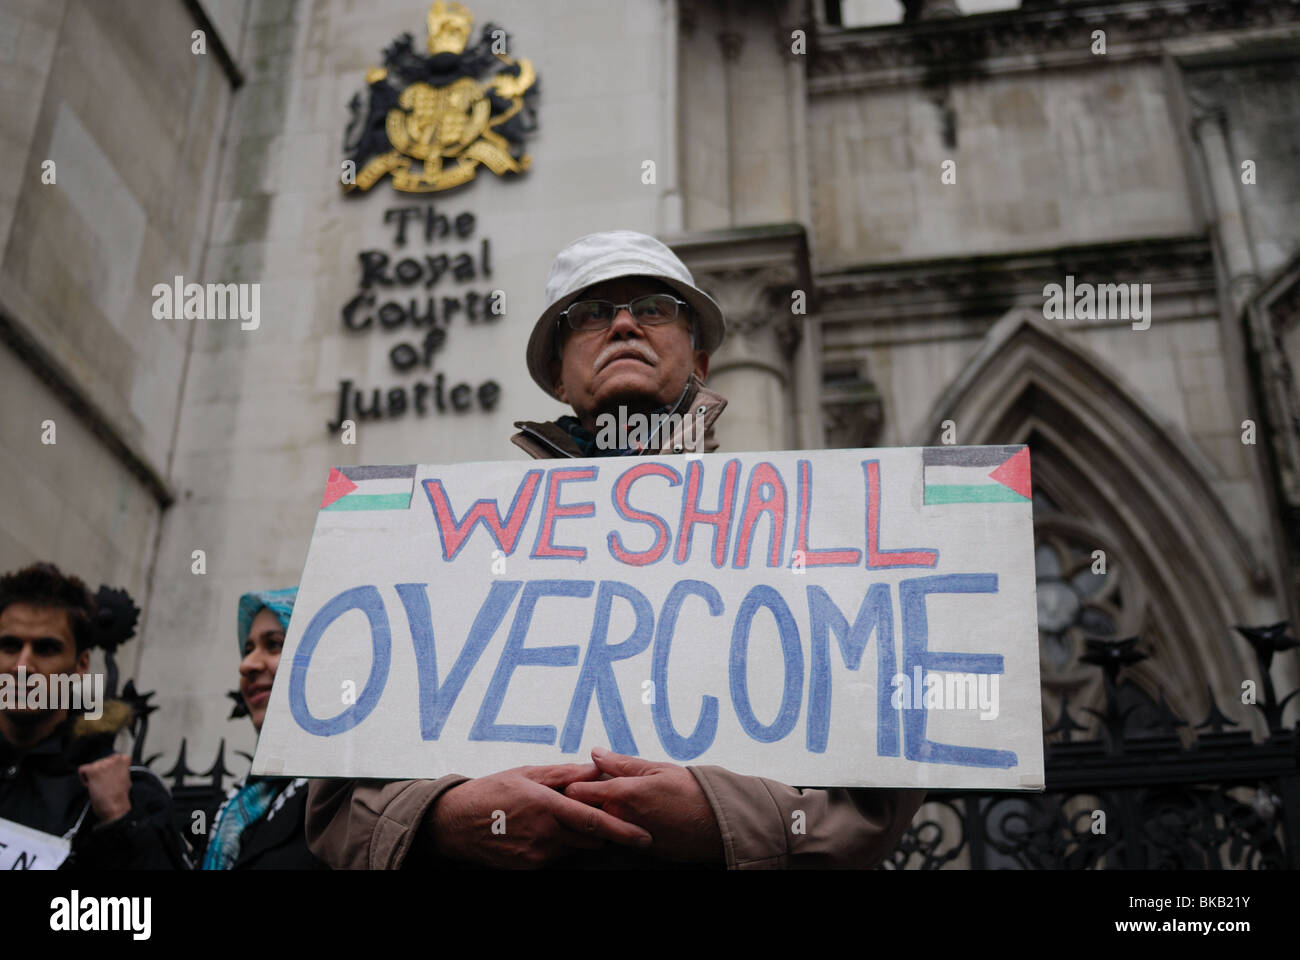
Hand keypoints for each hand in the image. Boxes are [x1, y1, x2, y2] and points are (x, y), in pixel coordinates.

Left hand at [77, 754, 131, 823]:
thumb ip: (120, 768)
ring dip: (92, 776)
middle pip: (101, 761)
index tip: (110, 777)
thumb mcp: (126, 777)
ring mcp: (103, 764)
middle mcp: (114, 758)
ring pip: (92, 766)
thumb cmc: (120, 796)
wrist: (115, 806)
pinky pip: (82, 770)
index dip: (109, 769)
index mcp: (124, 759)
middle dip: (100, 772)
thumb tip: (112, 767)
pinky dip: (84, 779)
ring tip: (99, 786)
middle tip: (104, 783)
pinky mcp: (92, 770)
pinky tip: (91, 786)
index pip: (113, 758)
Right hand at [427, 762, 652, 868]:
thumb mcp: (528, 774)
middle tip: (590, 811)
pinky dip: (556, 845)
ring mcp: (536, 855)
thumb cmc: (492, 791)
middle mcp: (544, 834)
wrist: (455, 823)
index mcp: (547, 806)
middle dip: (598, 828)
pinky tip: (537, 830)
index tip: (644, 836)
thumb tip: (596, 768)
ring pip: (573, 848)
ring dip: (574, 836)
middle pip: (589, 837)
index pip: (594, 822)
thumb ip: (565, 774)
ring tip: (552, 818)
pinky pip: (555, 857)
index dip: (622, 830)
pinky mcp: (528, 869)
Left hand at [564, 747, 723, 863]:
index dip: (572, 784)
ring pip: (599, 827)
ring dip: (597, 817)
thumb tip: (596, 753)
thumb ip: (621, 763)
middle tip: (589, 789)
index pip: (576, 792)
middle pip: (583, 811)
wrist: (717, 824)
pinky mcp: (638, 851)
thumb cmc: (690, 791)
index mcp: (621, 794)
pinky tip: (628, 818)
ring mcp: (627, 838)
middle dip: (582, 802)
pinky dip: (615, 829)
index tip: (573, 778)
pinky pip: (616, 838)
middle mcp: (619, 819)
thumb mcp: (656, 769)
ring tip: (610, 804)